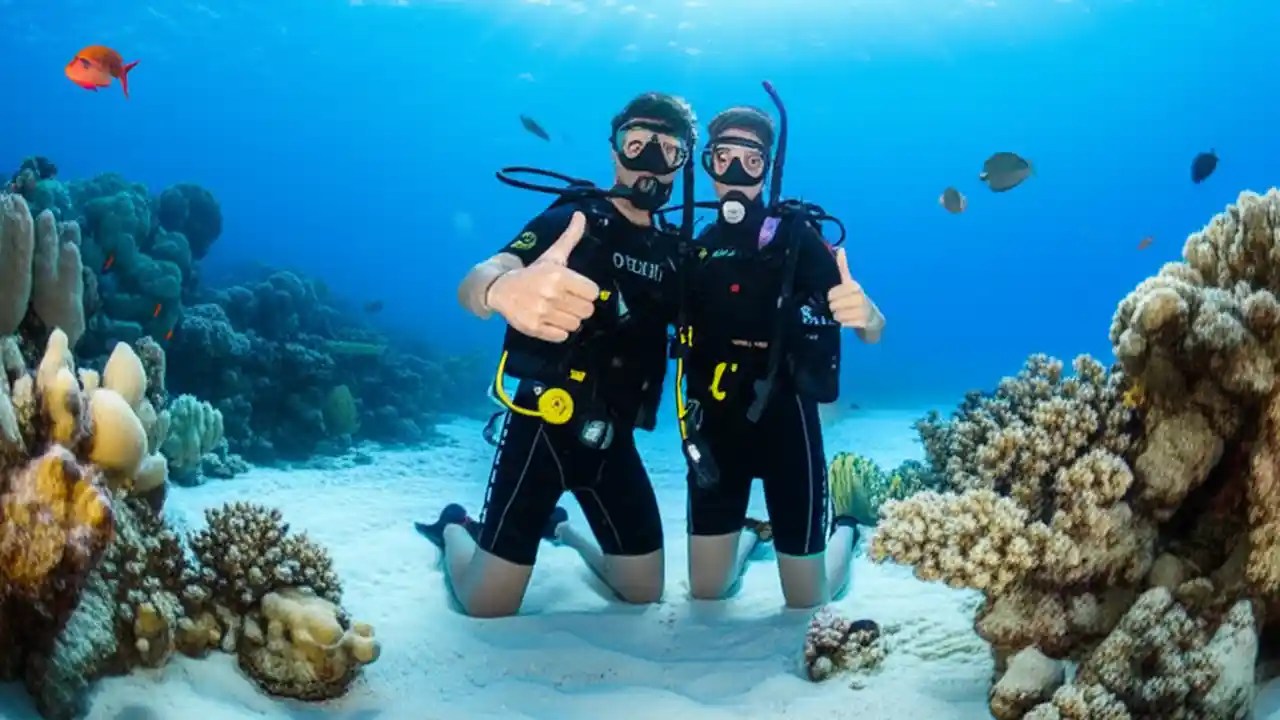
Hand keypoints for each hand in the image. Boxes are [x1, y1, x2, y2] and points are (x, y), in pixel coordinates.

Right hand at [487, 212, 599, 342]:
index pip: (593, 292)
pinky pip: (562, 336)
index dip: (586, 291)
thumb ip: (570, 237)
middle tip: (567, 300)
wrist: (501, 289)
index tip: (576, 288)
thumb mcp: (552, 255)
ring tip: (558, 310)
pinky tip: (551, 320)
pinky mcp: (535, 329)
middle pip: (587, 310)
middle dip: (579, 305)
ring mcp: (543, 314)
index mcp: (559, 276)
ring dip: (570, 318)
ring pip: (576, 324)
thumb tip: (581, 215)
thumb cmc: (532, 272)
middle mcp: (552, 295)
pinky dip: (559, 331)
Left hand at [827, 248, 871, 328]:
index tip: (837, 297)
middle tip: (841, 307)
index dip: (831, 297)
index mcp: (854, 286)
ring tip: (846, 314)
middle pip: (833, 305)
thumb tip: (841, 249)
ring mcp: (862, 310)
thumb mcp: (850, 283)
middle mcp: (859, 297)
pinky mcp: (863, 322)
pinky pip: (844, 324)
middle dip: (834, 308)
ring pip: (837, 315)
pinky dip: (844, 324)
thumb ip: (843, 267)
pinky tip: (850, 321)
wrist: (873, 318)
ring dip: (839, 317)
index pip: (831, 294)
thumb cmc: (857, 299)